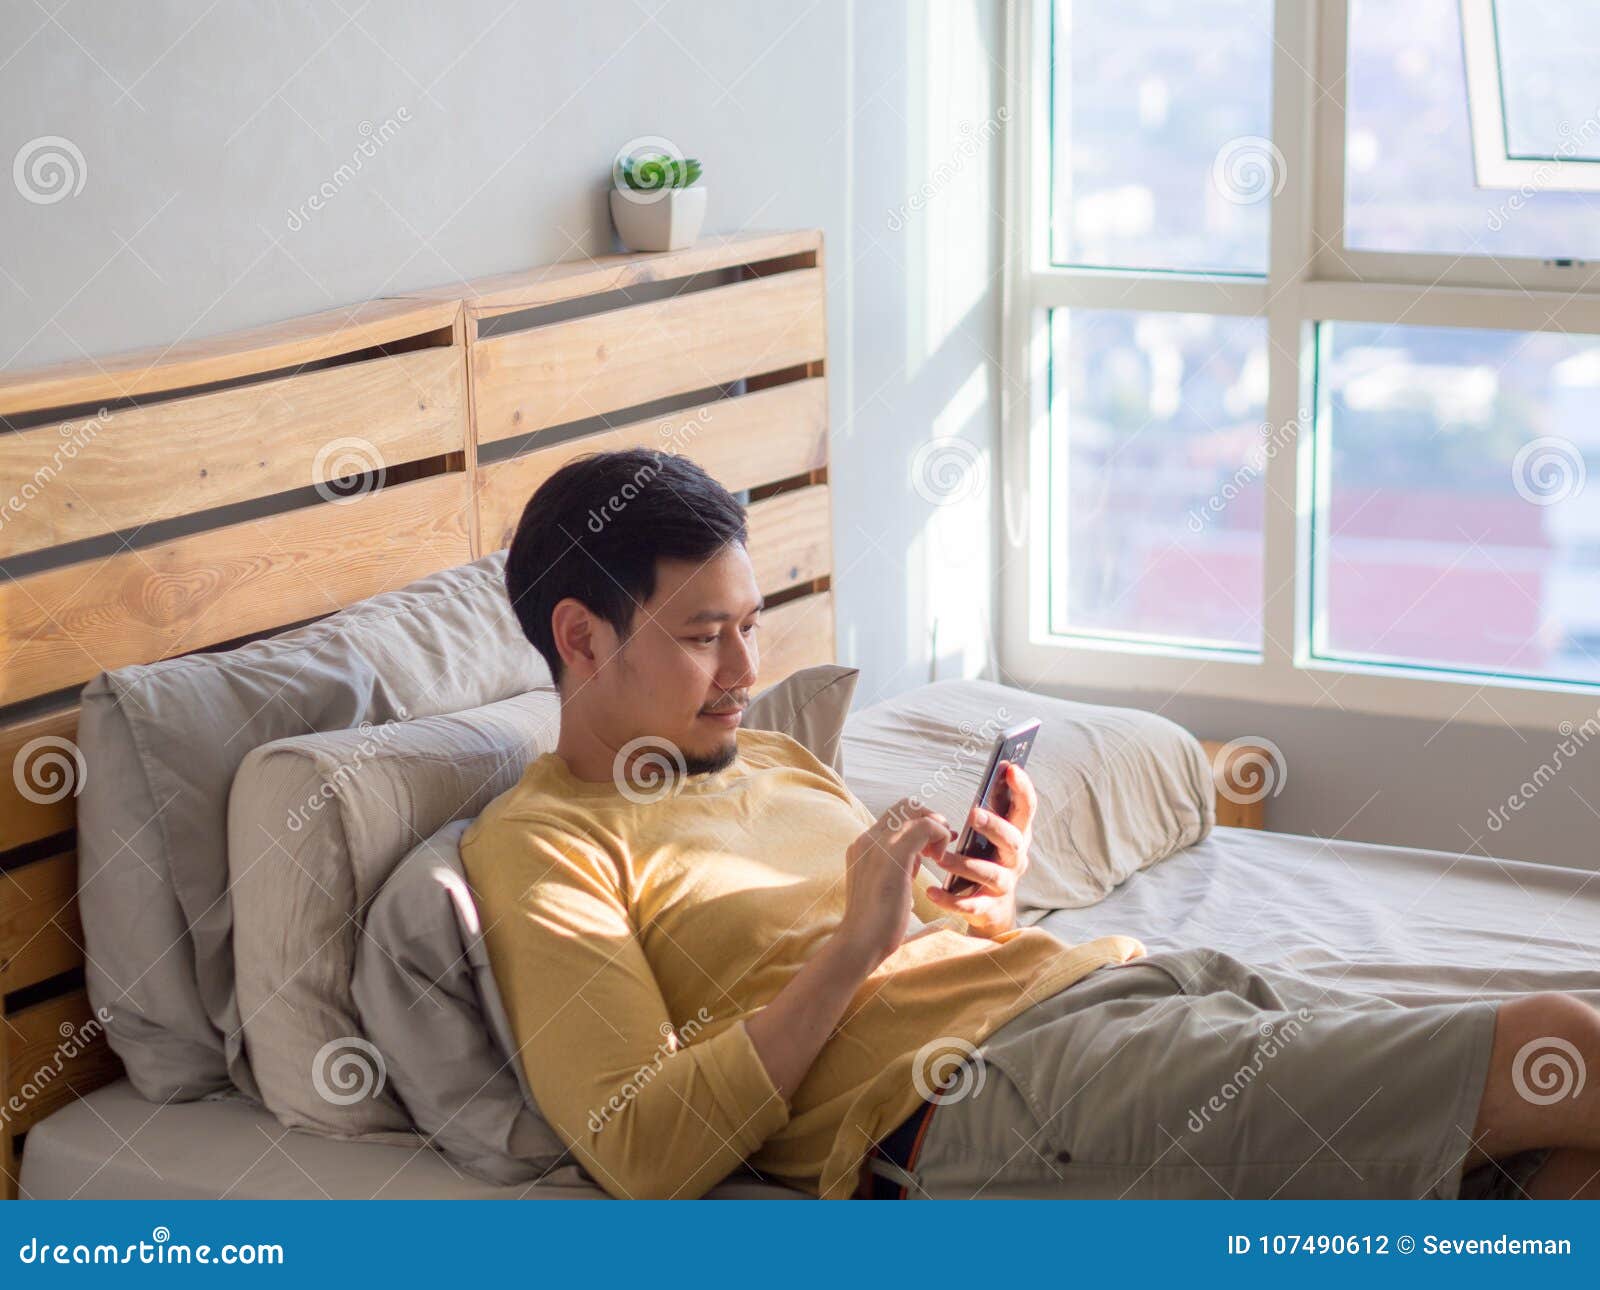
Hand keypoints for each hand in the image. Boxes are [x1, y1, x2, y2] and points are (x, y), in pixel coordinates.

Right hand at [838, 799, 954, 972]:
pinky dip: (939, 836)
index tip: (932, 847)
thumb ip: (898, 864)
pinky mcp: (894, 854)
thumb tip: (919, 854)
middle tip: (940, 845)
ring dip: (936, 826)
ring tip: (939, 855)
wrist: (860, 941)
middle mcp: (867, 838)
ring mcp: (878, 844)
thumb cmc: (875, 922)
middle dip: (930, 818)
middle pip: (905, 805)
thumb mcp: (886, 884)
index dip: (919, 823)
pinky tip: (939, 860)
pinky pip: (925, 826)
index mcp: (863, 845)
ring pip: (914, 809)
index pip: (894, 815)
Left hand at [924, 761, 1036, 938]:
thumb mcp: (992, 833)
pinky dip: (951, 899)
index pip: (1026, 809)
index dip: (1022, 788)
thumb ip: (993, 808)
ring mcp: (1004, 885)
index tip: (1010, 767)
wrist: (991, 909)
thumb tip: (998, 769)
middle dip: (995, 826)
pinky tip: (932, 891)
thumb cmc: (987, 858)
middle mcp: (1016, 859)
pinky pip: (972, 905)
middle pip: (1012, 841)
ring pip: (990, 873)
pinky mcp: (990, 908)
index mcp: (1017, 834)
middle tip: (973, 814)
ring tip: (940, 857)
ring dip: (965, 864)